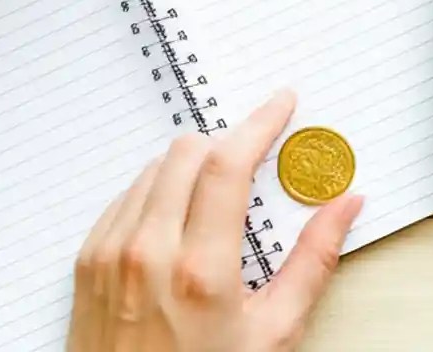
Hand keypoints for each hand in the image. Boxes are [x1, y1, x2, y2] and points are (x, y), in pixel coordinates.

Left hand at [67, 89, 363, 351]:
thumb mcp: (274, 334)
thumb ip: (313, 262)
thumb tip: (345, 206)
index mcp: (200, 269)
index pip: (228, 165)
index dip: (260, 123)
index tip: (281, 105)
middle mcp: (147, 252)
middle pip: (187, 152)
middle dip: (227, 143)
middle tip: (254, 157)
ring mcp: (109, 254)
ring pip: (153, 169)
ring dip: (190, 166)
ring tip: (218, 196)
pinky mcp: (87, 262)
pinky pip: (124, 197)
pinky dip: (156, 192)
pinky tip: (179, 220)